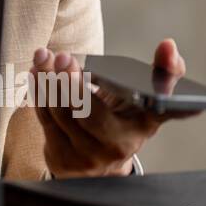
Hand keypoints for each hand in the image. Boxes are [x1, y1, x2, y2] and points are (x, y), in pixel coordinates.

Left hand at [29, 38, 198, 177]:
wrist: (97, 160)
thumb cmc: (123, 119)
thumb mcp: (144, 100)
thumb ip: (163, 71)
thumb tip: (168, 45)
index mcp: (144, 126)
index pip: (158, 111)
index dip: (155, 94)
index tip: (150, 68)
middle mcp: (119, 145)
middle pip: (92, 115)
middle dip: (73, 85)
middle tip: (62, 58)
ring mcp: (89, 155)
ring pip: (63, 115)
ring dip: (49, 82)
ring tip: (43, 56)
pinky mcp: (63, 157)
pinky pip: (47, 121)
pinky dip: (40, 94)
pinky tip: (37, 73)